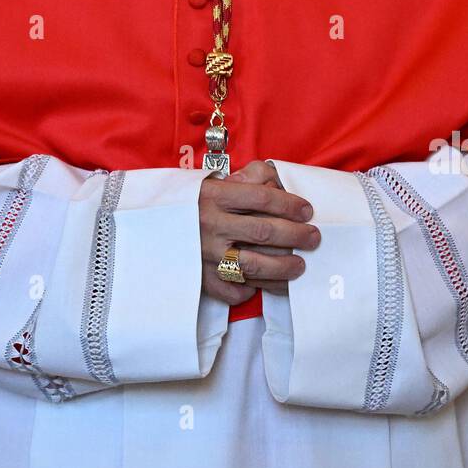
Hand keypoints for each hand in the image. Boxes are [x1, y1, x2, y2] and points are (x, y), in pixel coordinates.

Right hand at [199, 159, 319, 305]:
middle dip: (296, 235)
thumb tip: (277, 182)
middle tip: (313, 237)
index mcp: (214, 195)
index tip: (307, 211)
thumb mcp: (217, 181)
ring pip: (254, 265)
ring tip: (299, 265)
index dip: (290, 205)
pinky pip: (231, 290)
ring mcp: (204, 254)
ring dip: (283, 267)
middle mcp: (209, 225)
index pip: (262, 198)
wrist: (154, 224)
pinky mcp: (200, 278)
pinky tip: (262, 284)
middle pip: (264, 232)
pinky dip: (249, 290)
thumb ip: (250, 177)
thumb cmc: (196, 202)